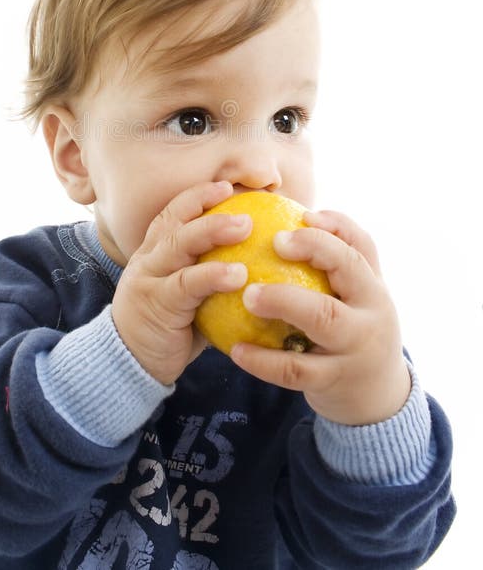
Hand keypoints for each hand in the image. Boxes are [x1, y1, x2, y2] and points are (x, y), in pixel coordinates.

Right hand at [111, 180, 249, 384]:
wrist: (129, 365)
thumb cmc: (170, 329)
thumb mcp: (188, 297)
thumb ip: (210, 278)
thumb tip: (258, 264)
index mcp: (154, 253)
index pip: (173, 214)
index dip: (198, 197)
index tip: (226, 187)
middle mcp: (148, 259)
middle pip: (176, 222)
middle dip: (208, 206)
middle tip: (243, 203)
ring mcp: (149, 279)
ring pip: (179, 245)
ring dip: (213, 231)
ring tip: (245, 226)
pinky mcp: (156, 304)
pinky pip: (186, 284)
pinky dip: (213, 275)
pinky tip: (238, 274)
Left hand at [230, 210, 410, 425]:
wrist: (376, 398)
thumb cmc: (353, 330)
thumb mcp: (356, 297)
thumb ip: (337, 260)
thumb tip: (296, 216)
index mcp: (373, 287)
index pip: (361, 246)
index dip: (333, 226)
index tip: (301, 215)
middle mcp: (371, 313)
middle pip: (350, 270)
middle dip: (314, 249)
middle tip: (273, 241)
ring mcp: (356, 348)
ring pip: (323, 319)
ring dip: (284, 301)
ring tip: (248, 295)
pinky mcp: (334, 381)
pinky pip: (294, 369)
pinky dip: (263, 360)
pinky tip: (235, 348)